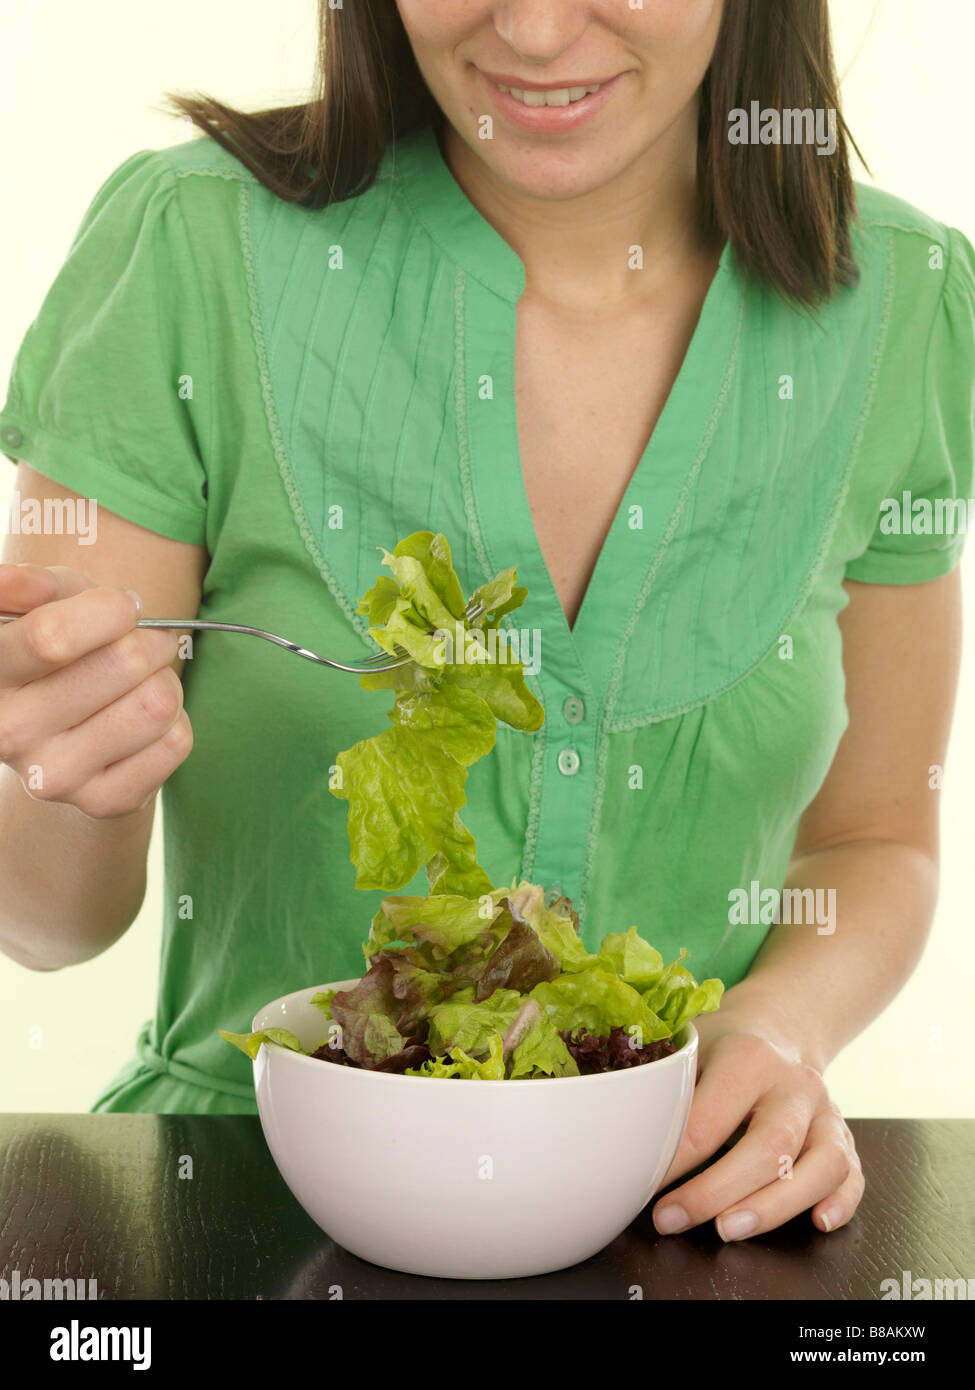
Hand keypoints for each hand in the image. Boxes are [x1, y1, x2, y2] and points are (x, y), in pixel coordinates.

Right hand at [0, 562, 191, 818]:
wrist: (66, 736)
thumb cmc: (58, 654)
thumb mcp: (44, 604)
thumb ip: (33, 585)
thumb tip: (21, 582)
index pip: (52, 639)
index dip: (110, 609)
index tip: (123, 606)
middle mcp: (9, 732)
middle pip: (124, 663)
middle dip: (150, 639)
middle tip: (143, 644)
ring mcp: (53, 776)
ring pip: (158, 702)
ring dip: (166, 680)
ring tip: (143, 682)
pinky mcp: (101, 802)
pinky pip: (176, 741)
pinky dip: (176, 720)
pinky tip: (144, 720)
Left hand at [650, 1004, 864, 1241]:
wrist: (779, 1026)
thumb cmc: (722, 1045)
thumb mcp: (689, 1046)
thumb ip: (666, 1086)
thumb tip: (623, 1134)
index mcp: (748, 1057)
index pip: (708, 1120)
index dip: (672, 1162)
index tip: (641, 1186)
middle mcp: (794, 1084)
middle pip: (768, 1148)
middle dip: (717, 1193)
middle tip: (672, 1220)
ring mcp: (826, 1111)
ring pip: (821, 1165)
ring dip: (775, 1207)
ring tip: (728, 1230)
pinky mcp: (844, 1135)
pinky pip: (852, 1174)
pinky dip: (841, 1203)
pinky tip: (816, 1223)